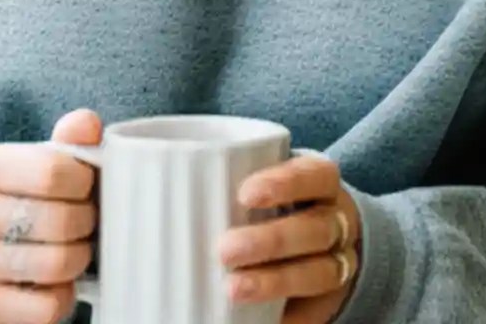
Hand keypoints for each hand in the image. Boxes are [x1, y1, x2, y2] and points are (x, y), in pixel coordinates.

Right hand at [0, 109, 100, 323]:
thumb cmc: (35, 196)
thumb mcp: (50, 160)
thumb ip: (72, 140)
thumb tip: (87, 124)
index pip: (52, 172)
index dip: (85, 182)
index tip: (84, 186)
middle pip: (59, 220)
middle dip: (87, 222)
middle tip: (85, 222)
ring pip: (57, 264)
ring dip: (80, 258)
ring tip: (74, 247)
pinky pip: (49, 306)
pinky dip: (65, 296)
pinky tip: (56, 281)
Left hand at [219, 155, 361, 323]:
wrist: (322, 242)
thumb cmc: (273, 204)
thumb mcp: (260, 182)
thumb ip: (220, 181)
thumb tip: (146, 187)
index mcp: (321, 184)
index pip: (315, 176)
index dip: (286, 183)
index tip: (245, 194)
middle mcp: (337, 222)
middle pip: (315, 230)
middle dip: (271, 241)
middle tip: (225, 250)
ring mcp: (340, 262)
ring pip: (320, 272)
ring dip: (276, 282)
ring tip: (233, 289)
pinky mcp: (330, 300)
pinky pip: (314, 312)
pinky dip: (289, 319)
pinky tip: (261, 321)